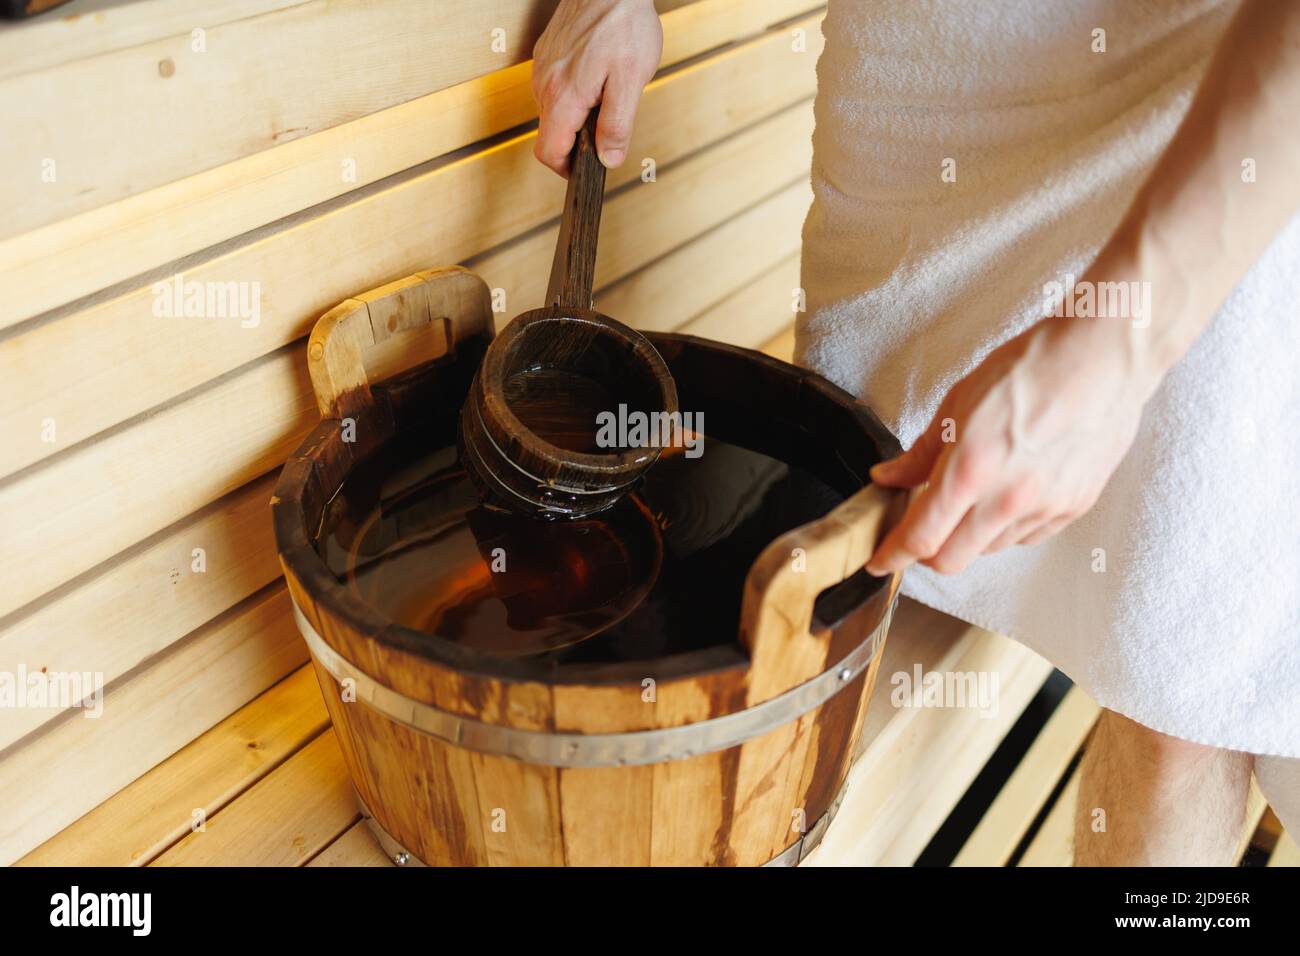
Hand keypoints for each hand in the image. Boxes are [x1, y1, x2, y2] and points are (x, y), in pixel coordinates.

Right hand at [532, 0, 661, 175]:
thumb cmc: (622, 22)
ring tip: (604, 97)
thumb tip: (609, 158)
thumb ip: (617, 124)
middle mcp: (545, 85)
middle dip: (576, 142)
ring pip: (552, 112)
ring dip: (575, 116)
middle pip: (550, 134)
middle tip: (606, 129)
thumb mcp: (631, 80)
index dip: (566, 169)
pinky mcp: (546, 55)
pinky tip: (595, 79)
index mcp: (563, 97)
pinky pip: (553, 88)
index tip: (584, 170)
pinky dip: (572, 95)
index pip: (549, 152)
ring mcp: (542, 69)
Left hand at [865, 316, 1159, 575]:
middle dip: (925, 553)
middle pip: (950, 560)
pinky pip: (1026, 536)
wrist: (1101, 358)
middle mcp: (1007, 499)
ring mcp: (1044, 507)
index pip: (920, 537)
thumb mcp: (958, 403)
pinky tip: (1006, 495)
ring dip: (967, 537)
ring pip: (988, 549)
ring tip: (971, 497)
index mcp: (970, 470)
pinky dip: (1006, 527)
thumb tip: (888, 477)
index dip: (892, 555)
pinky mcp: (1073, 508)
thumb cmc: (1029, 370)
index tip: (879, 562)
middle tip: (919, 530)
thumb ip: (921, 453)